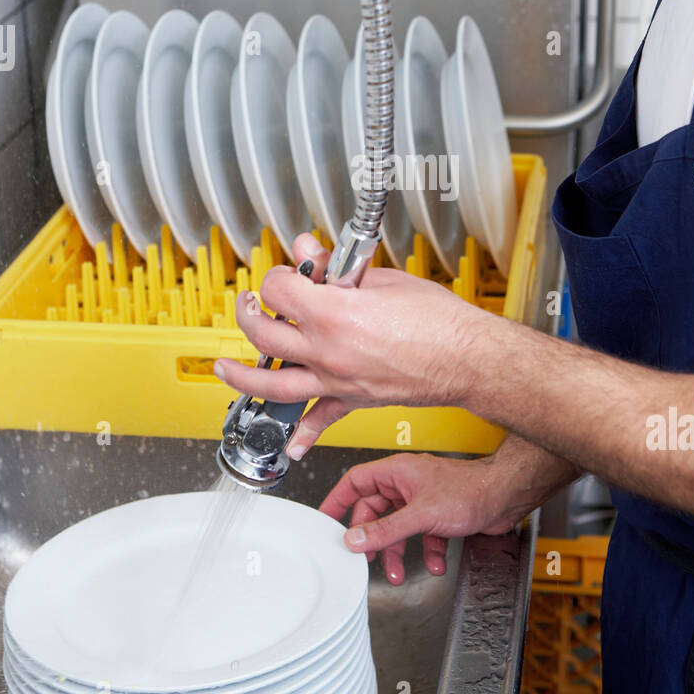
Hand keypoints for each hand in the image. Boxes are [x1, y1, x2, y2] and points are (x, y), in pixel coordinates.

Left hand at [214, 233, 489, 457]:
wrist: (467, 358)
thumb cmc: (437, 320)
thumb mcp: (384, 280)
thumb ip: (339, 268)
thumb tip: (310, 249)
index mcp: (333, 315)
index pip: (281, 289)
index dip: (279, 275)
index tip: (288, 272)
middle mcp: (327, 351)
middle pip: (265, 333)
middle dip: (251, 313)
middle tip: (252, 304)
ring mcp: (336, 380)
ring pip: (273, 383)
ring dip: (243, 376)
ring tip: (226, 368)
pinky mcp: (353, 400)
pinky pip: (319, 420)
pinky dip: (302, 435)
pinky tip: (289, 444)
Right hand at [318, 448, 551, 584]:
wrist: (507, 495)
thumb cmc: (470, 490)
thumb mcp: (420, 515)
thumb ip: (385, 530)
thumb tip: (354, 539)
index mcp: (397, 472)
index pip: (356, 482)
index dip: (338, 500)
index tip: (325, 520)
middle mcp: (407, 483)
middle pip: (375, 511)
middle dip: (372, 538)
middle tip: (365, 558)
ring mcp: (423, 499)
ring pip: (398, 527)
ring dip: (397, 551)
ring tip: (397, 573)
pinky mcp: (439, 514)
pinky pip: (423, 536)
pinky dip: (426, 552)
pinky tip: (435, 564)